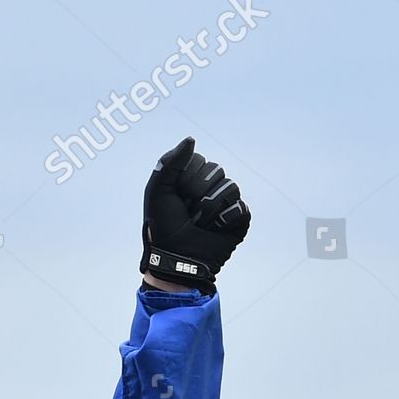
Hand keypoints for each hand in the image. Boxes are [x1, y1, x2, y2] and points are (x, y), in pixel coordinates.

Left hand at [139, 136, 249, 292]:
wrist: (177, 258)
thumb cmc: (164, 226)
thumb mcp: (158, 190)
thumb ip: (171, 162)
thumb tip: (191, 139)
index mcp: (190, 181)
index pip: (199, 161)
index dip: (186, 178)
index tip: (176, 197)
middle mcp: (209, 189)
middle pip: (217, 171)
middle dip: (198, 192)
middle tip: (188, 212)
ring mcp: (225, 204)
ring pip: (231, 187)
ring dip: (211, 207)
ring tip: (201, 223)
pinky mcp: (239, 221)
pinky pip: (241, 208)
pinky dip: (226, 218)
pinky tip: (216, 229)